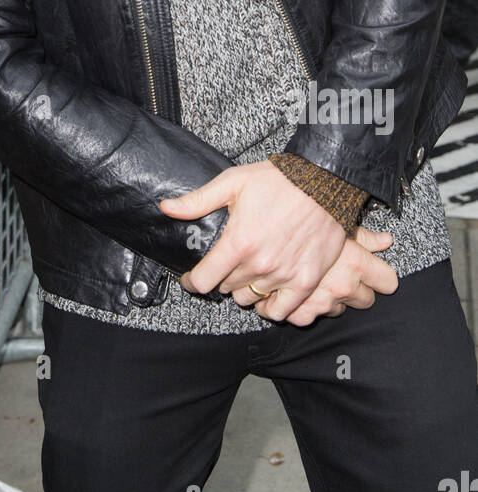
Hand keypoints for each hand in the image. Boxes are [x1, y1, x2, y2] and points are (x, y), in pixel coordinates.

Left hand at [162, 159, 348, 321]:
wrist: (324, 183)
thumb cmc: (278, 180)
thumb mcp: (233, 183)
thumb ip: (197, 201)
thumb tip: (166, 208)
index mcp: (238, 242)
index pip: (203, 281)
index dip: (192, 281)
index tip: (191, 278)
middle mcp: (260, 264)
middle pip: (226, 289)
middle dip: (221, 278)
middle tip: (226, 264)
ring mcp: (284, 275)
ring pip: (250, 299)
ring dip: (244, 289)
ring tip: (246, 273)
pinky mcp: (307, 281)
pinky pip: (283, 311)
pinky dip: (271, 308)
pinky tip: (266, 297)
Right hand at [271, 226, 397, 325]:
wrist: (266, 223)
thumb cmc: (303, 215)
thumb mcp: (336, 220)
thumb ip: (363, 237)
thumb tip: (387, 240)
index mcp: (356, 263)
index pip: (387, 282)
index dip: (381, 276)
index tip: (374, 273)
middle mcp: (342, 286)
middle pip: (365, 300)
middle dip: (353, 289)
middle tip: (337, 273)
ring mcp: (320, 302)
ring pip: (334, 310)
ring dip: (324, 298)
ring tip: (311, 279)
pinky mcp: (296, 312)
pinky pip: (306, 318)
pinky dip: (294, 307)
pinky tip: (289, 292)